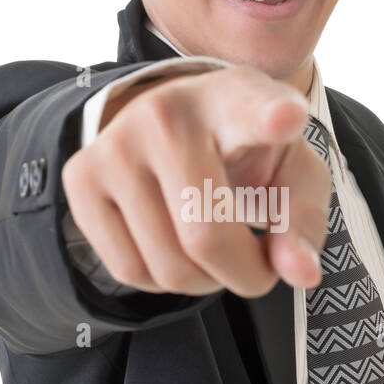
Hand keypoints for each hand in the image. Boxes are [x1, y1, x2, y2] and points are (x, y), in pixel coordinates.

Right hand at [61, 65, 331, 297]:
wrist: (173, 119)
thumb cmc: (245, 151)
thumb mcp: (291, 172)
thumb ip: (304, 220)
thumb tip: (300, 275)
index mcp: (234, 101)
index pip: (251, 110)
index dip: (271, 118)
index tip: (286, 118)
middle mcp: (166, 114)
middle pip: (207, 237)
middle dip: (245, 275)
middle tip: (256, 265)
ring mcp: (114, 144)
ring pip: (168, 267)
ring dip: (204, 282)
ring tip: (214, 250)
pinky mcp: (80, 176)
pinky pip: (128, 270)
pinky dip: (161, 282)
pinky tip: (173, 247)